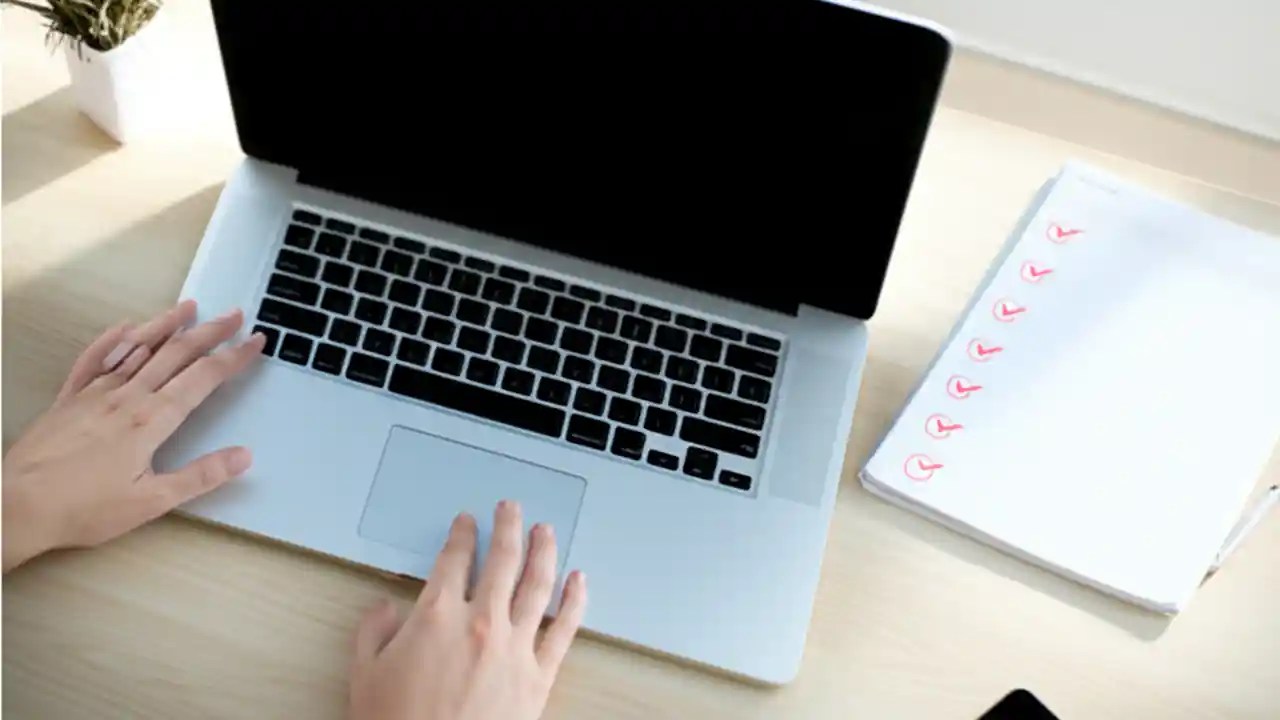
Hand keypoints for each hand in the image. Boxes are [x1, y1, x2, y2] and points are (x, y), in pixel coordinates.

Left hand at [2, 300, 265, 572]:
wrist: (16, 506)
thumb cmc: (82, 509)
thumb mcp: (151, 502)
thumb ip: (200, 476)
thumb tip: (243, 457)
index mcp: (151, 420)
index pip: (203, 378)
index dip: (233, 358)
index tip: (255, 342)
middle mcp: (126, 397)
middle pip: (176, 354)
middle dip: (210, 332)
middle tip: (234, 315)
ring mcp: (95, 393)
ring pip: (138, 348)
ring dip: (167, 325)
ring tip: (189, 307)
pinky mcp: (69, 399)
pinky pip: (94, 359)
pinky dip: (113, 340)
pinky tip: (125, 328)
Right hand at [349, 501, 587, 719]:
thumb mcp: (365, 675)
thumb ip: (373, 632)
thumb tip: (383, 606)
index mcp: (437, 616)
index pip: (454, 560)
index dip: (461, 535)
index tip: (466, 522)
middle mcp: (481, 622)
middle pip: (501, 560)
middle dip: (507, 527)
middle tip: (511, 508)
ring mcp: (515, 647)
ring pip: (538, 585)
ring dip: (544, 551)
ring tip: (546, 530)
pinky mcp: (539, 676)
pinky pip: (564, 629)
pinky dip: (575, 601)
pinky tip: (579, 581)